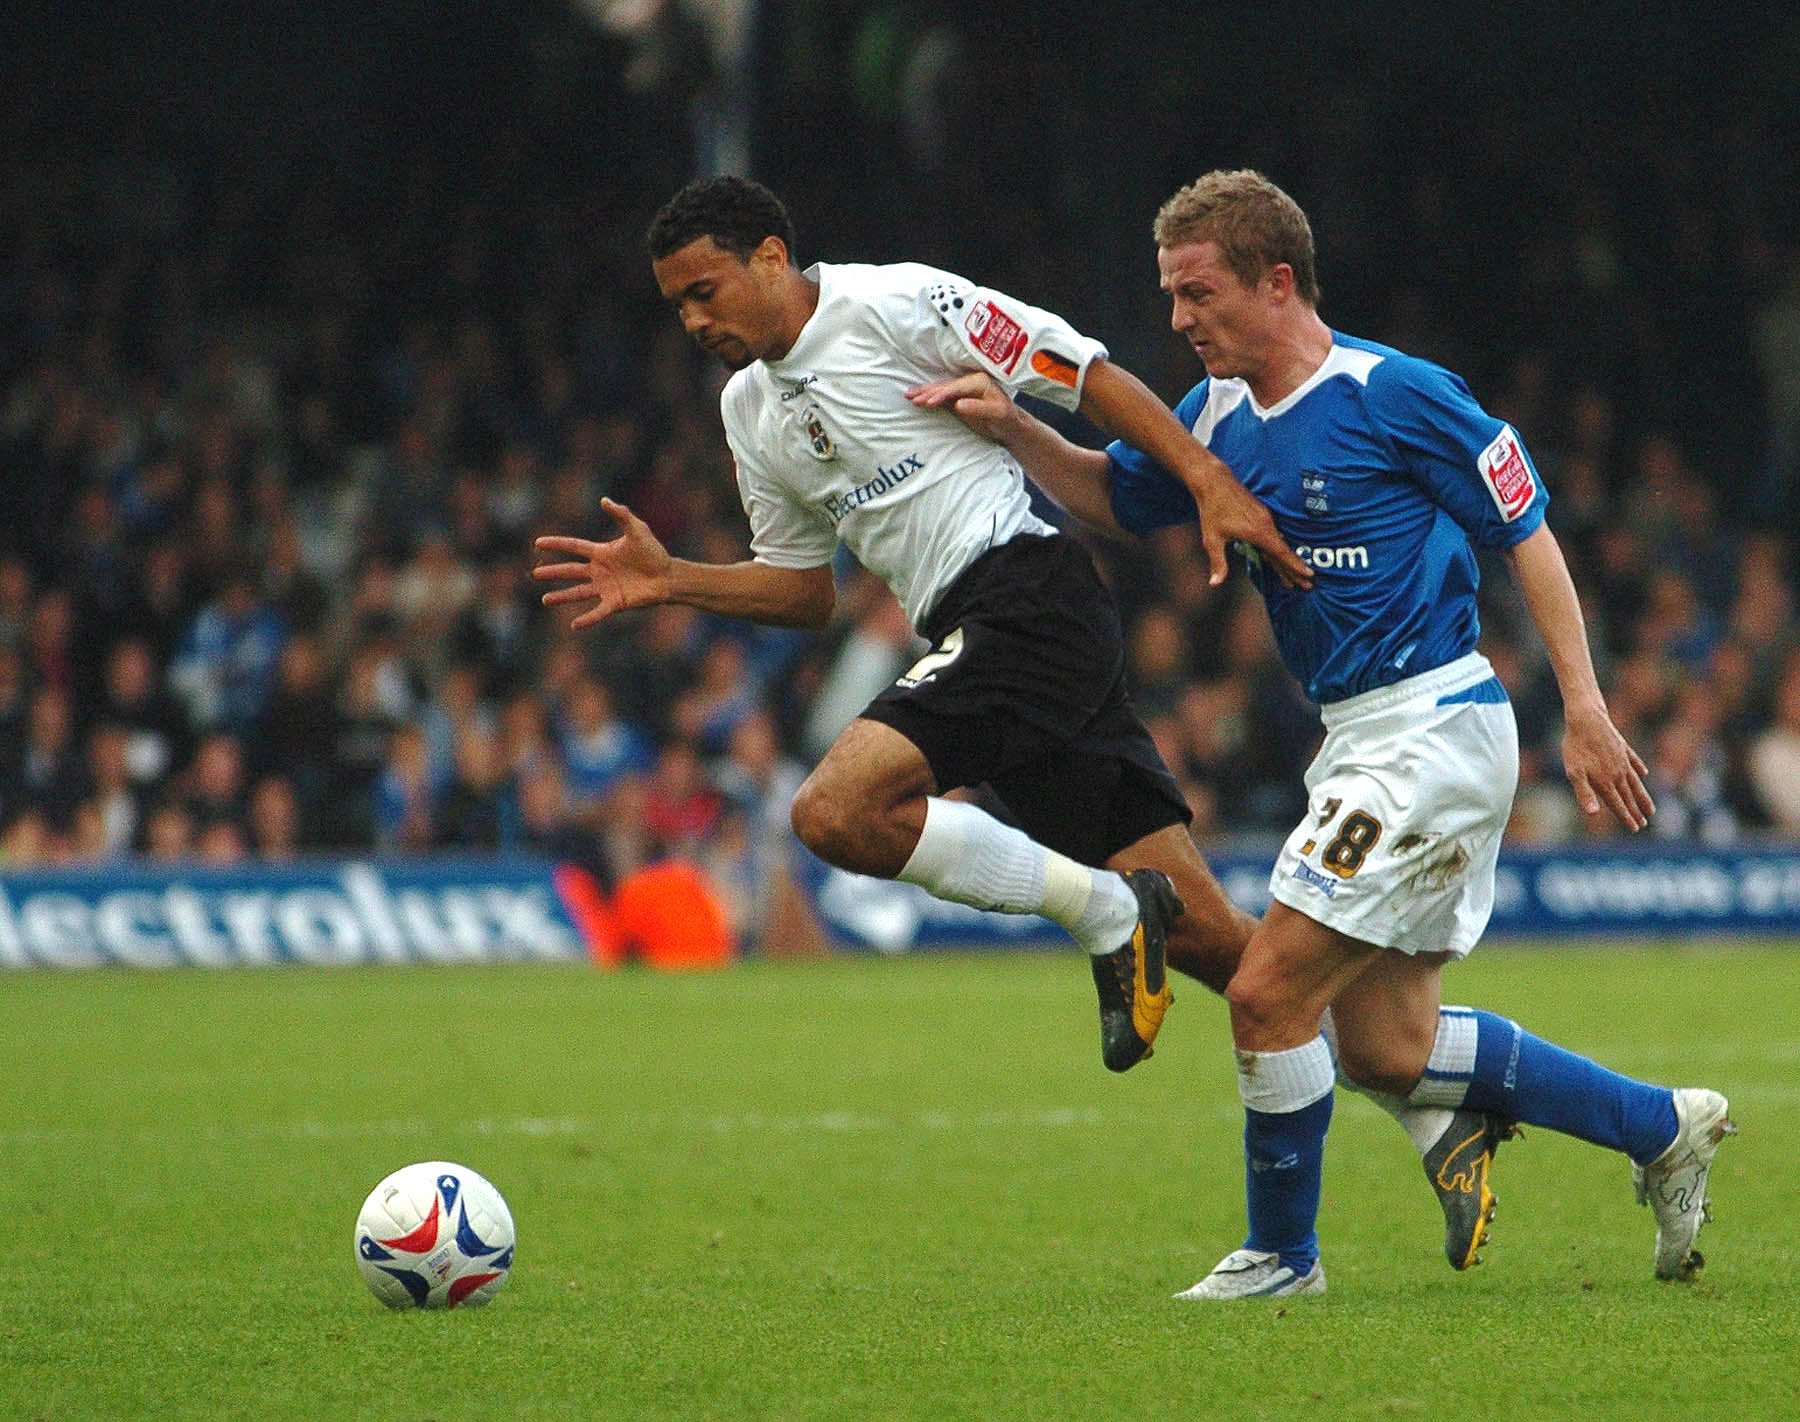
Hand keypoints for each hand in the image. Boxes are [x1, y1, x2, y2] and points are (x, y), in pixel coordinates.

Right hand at [532, 499, 672, 629]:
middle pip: (571, 571)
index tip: (538, 543)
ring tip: (545, 600)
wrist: (668, 576)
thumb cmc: (653, 552)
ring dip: (562, 596)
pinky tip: (574, 625)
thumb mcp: (638, 530)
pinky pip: (598, 611)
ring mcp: (605, 588)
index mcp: (601, 553)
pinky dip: (587, 619)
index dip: (557, 544)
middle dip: (553, 572)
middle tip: (535, 573)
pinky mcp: (615, 603)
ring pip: (578, 592)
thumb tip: (604, 500)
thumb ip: (621, 515)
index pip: (574, 547)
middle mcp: (599, 571)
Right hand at [905, 372, 1021, 444]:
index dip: (942, 394)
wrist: (1010, 426)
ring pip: (940, 390)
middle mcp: (969, 382)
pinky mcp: (958, 399)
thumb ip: (978, 408)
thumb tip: (958, 404)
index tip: (929, 402)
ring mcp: (962, 390)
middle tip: (912, 397)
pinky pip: (940, 397)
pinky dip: (928, 398)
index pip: (956, 387)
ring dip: (924, 393)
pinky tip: (917, 398)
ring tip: (908, 396)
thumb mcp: (997, 414)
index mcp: (979, 382)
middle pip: (945, 386)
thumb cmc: (1007, 419)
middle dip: (928, 392)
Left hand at [1190, 474, 1312, 589]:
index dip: (1295, 565)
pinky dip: (1279, 549)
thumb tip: (1215, 584)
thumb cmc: (1212, 510)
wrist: (1215, 482)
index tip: (1309, 575)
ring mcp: (1266, 518)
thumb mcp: (1212, 539)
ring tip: (1296, 578)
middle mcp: (1267, 524)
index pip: (1282, 552)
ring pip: (1280, 543)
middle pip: (1284, 551)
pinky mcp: (1263, 513)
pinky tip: (1280, 558)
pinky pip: (1275, 535)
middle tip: (1308, 586)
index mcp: (1258, 531)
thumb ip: (1218, 563)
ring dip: (1287, 561)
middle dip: (1296, 570)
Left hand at [1562, 701, 1654, 831]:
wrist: (1587, 719)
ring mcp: (1622, 760)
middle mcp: (1618, 773)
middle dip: (1636, 811)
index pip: (1618, 805)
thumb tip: (1594, 814)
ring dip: (1643, 796)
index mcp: (1606, 782)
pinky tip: (1644, 773)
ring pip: (1636, 782)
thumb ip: (1584, 794)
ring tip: (1650, 808)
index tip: (1635, 828)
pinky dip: (1639, 769)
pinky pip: (1634, 762)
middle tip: (1644, 823)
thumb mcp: (1574, 773)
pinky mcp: (1623, 748)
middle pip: (1629, 796)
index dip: (1626, 817)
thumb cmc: (1576, 747)